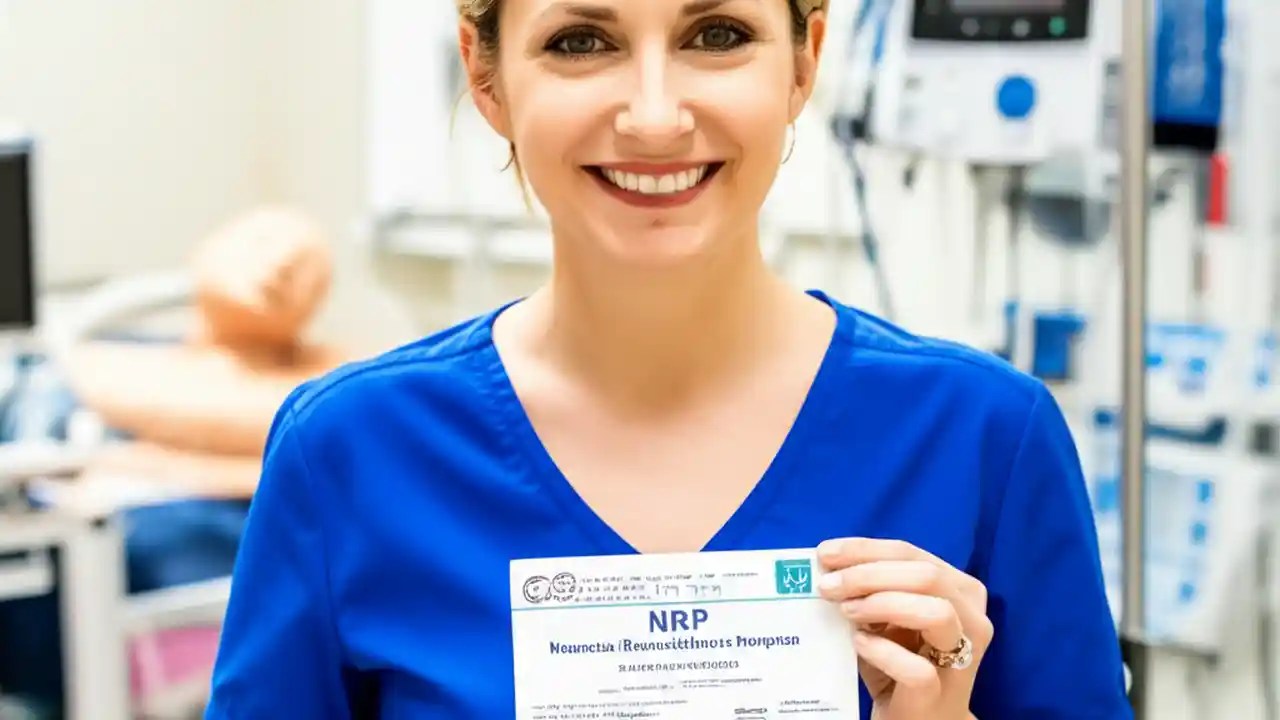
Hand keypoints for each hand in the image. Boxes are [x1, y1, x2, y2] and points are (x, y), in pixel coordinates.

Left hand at [816, 538, 993, 719]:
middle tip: (828, 585)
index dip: (866, 549)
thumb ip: (868, 590)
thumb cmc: (899, 662)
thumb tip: (826, 564)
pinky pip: (918, 669)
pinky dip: (882, 651)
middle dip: (869, 574)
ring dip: (883, 604)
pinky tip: (859, 644)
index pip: (910, 553)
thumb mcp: (885, 618)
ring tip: (846, 612)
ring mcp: (963, 658)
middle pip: (926, 576)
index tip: (825, 554)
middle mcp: (972, 618)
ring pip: (936, 612)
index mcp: (959, 589)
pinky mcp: (942, 694)